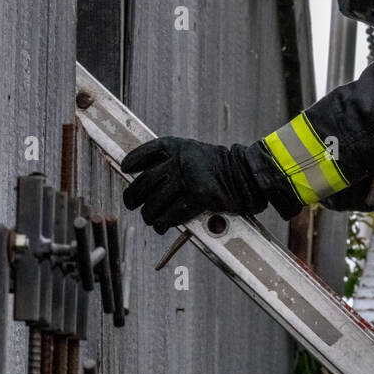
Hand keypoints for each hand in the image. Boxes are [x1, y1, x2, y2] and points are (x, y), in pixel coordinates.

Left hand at [121, 137, 272, 233]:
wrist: (248, 175)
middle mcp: (180, 161)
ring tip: (151, 219)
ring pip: (154, 203)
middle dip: (133, 196)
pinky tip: (162, 226)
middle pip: (144, 182)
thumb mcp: (196, 154)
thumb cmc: (222, 168)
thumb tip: (147, 180)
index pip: (147, 151)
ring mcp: (188, 179)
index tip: (126, 168)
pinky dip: (163, 224)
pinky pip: (170, 215)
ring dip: (149, 215)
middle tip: (132, 203)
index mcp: (178, 147)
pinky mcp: (197, 196)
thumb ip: (175, 162)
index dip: (133, 160)